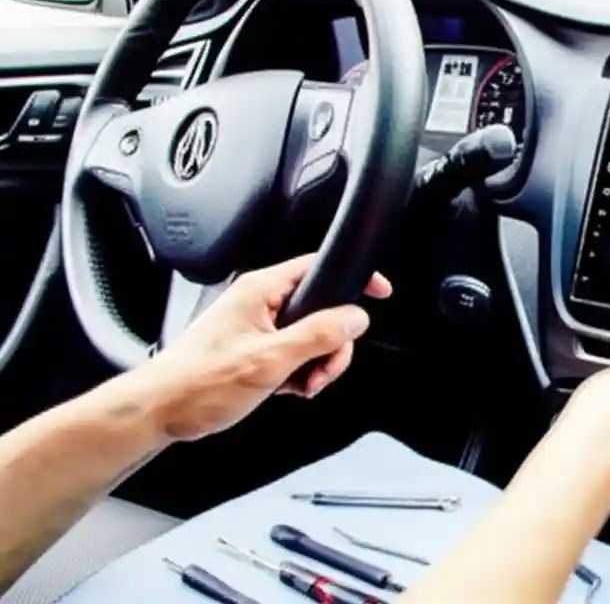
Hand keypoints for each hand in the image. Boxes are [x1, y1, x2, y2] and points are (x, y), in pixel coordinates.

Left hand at [124, 254, 390, 440]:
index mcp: (261, 291)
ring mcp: (258, 326)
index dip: (352, 279)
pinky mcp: (255, 348)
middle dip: (333, 344)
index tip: (379, 292)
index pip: (318, 267)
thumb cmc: (197, 385)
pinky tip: (288, 389)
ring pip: (312, 335)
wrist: (160, 412)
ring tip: (300, 385)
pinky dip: (300, 373)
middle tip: (321, 371)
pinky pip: (295, 353)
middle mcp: (260, 303)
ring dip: (317, 364)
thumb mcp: (269, 360)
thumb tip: (355, 318)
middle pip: (323, 309)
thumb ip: (318, 335)